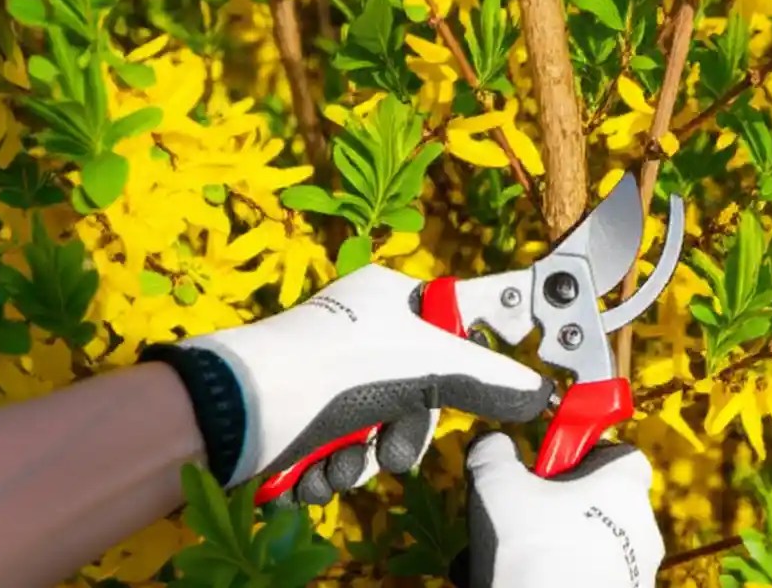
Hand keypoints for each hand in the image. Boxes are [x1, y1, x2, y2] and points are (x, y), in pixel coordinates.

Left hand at [178, 264, 554, 502]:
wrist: (235, 412)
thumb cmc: (332, 368)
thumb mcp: (424, 367)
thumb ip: (487, 378)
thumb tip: (537, 391)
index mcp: (386, 300)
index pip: (446, 333)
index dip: (453, 375)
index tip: (451, 400)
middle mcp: (356, 334)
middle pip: (412, 397)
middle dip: (399, 438)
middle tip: (387, 449)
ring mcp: (323, 375)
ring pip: (373, 433)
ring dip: (359, 462)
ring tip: (335, 464)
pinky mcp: (296, 416)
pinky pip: (335, 451)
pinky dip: (326, 471)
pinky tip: (310, 472)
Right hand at [452, 432, 663, 587]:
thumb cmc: (530, 553)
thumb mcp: (495, 484)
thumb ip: (494, 451)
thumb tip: (494, 443)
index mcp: (624, 490)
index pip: (620, 453)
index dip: (582, 453)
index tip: (547, 465)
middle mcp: (641, 531)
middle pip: (596, 503)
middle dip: (552, 509)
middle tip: (515, 519)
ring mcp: (633, 574)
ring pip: (584, 546)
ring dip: (547, 547)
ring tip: (502, 561)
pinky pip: (582, 579)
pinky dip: (551, 577)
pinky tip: (513, 584)